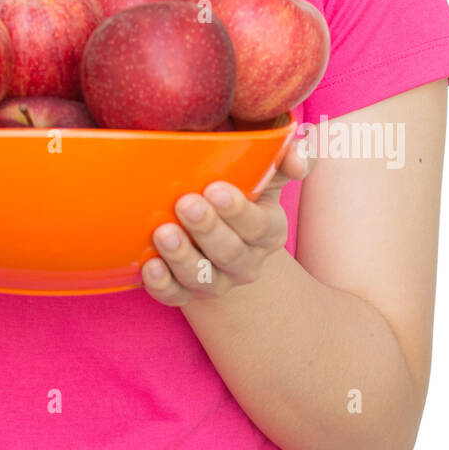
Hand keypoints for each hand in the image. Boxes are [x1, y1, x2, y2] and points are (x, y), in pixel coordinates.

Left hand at [142, 131, 311, 306]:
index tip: (215, 189)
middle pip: (230, 253)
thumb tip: (299, 153)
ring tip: (163, 232)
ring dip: (182, 257)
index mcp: (269, 230)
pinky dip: (161, 284)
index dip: (238, 211)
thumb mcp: (266, 171)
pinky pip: (175, 296)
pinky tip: (149, 265)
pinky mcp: (186, 293)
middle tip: (185, 203)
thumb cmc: (240, 188)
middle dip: (208, 229)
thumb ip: (286, 157)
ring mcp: (217, 281)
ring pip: (203, 278)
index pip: (259, 226)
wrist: (220, 231)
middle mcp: (246, 262)